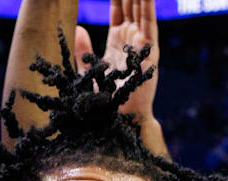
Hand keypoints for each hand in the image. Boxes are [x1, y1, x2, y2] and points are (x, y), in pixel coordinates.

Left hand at [74, 0, 158, 120]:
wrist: (119, 122)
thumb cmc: (104, 102)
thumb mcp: (88, 71)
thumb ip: (83, 49)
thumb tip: (77, 28)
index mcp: (117, 43)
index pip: (118, 12)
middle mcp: (131, 41)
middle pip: (131, 7)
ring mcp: (142, 45)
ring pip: (142, 11)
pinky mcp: (149, 52)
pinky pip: (149, 25)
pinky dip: (149, 7)